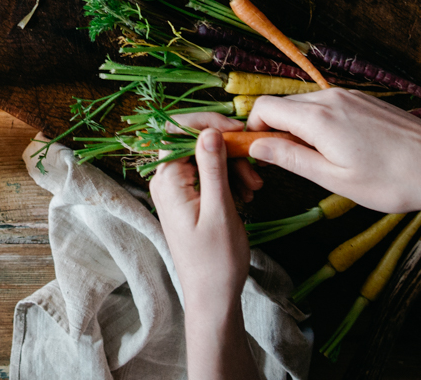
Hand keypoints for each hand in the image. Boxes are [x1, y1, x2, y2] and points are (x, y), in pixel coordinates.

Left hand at [150, 113, 260, 314]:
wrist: (213, 296)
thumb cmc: (216, 261)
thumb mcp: (220, 210)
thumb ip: (213, 168)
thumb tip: (208, 131)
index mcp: (167, 181)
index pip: (176, 130)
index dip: (207, 123)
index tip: (237, 131)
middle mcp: (166, 181)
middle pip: (194, 143)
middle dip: (227, 150)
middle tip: (253, 174)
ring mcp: (177, 190)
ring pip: (206, 158)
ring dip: (233, 167)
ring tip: (253, 191)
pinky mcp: (189, 199)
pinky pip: (209, 175)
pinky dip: (229, 180)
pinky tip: (246, 197)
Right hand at [244, 89, 420, 214]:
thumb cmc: (392, 181)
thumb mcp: (334, 179)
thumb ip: (291, 158)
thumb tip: (256, 146)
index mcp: (318, 117)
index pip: (264, 107)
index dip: (253, 129)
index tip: (259, 154)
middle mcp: (331, 97)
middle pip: (284, 104)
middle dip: (274, 129)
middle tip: (284, 163)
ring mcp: (351, 95)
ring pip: (307, 105)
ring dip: (299, 128)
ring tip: (317, 161)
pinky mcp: (366, 100)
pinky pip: (330, 106)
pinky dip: (321, 123)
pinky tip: (342, 150)